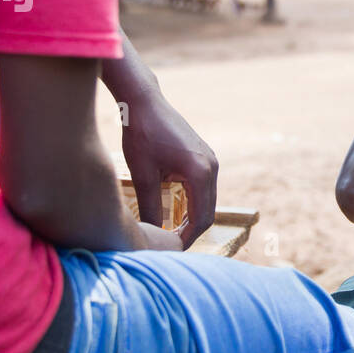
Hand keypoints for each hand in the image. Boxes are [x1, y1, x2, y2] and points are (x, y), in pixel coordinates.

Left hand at [122, 91, 218, 247]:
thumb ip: (151, 207)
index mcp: (201, 172)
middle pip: (208, 212)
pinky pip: (203, 187)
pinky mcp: (204, 156)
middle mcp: (211, 167)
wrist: (144, 102)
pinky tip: (173, 210)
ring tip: (170, 231)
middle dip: (190, 231)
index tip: (170, 250)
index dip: (186, 238)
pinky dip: (192, 202)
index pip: (201, 218)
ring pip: (206, 200)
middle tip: (170, 246)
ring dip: (191, 217)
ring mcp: (210, 160)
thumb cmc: (141, 134)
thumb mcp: (143, 175)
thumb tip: (152, 235)